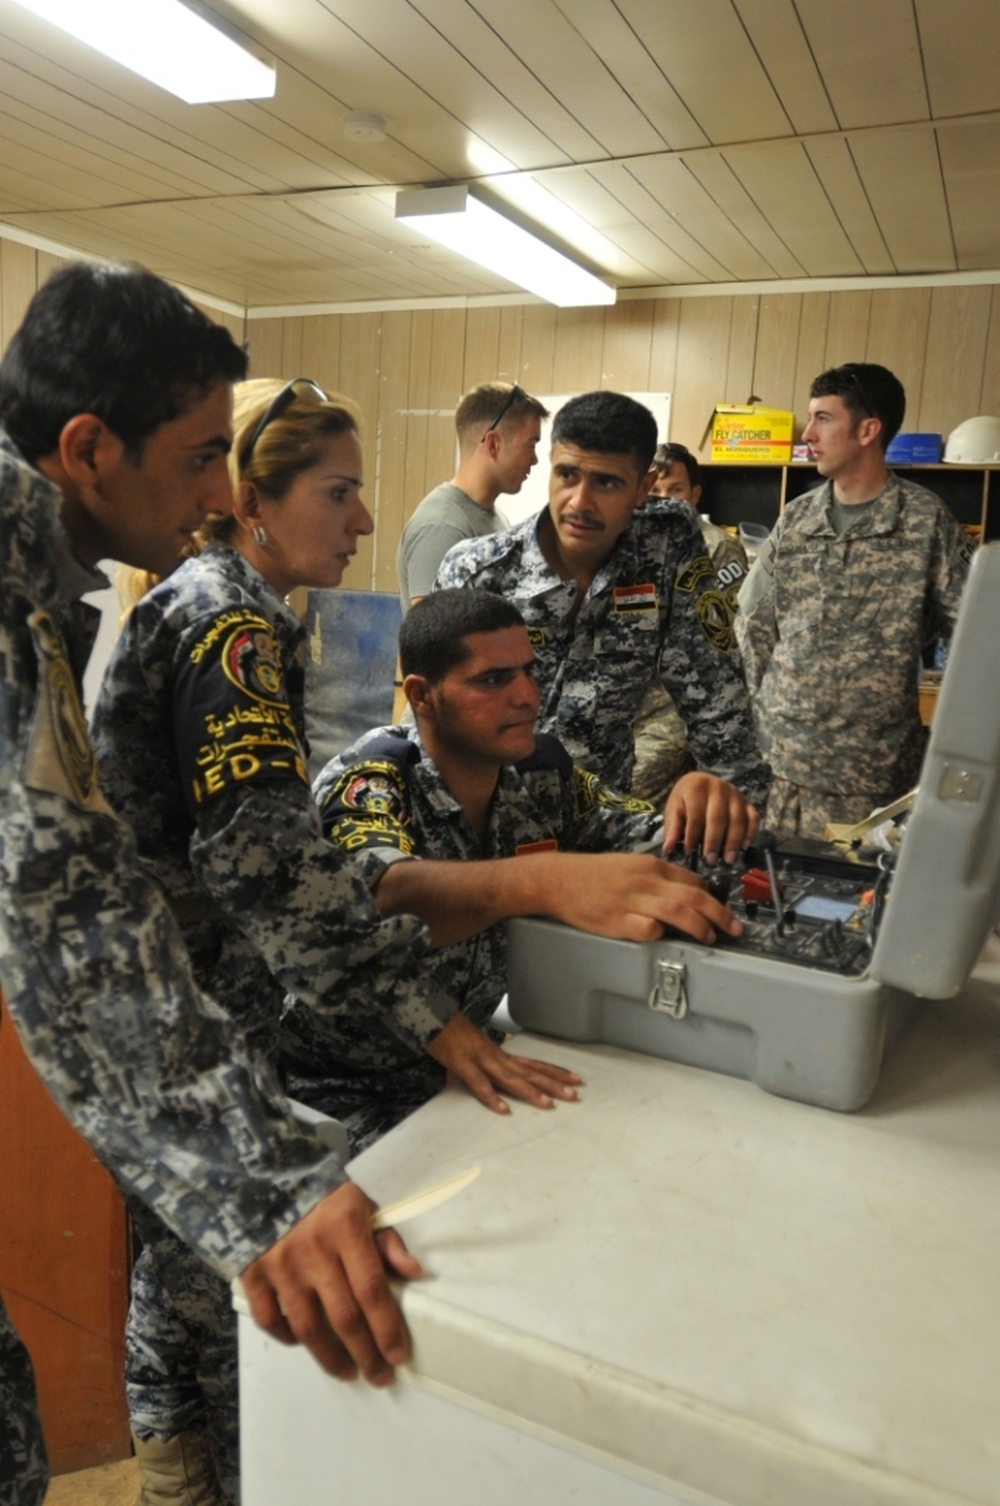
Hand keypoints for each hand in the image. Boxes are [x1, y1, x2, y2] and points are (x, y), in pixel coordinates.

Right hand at [240, 1182, 421, 1384]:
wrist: (263, 1178)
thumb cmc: (323, 1197)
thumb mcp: (361, 1204)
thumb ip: (386, 1239)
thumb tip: (413, 1274)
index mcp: (346, 1228)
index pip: (372, 1289)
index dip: (387, 1328)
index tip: (399, 1355)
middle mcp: (313, 1251)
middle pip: (344, 1317)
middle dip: (366, 1354)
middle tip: (379, 1377)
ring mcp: (280, 1265)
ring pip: (309, 1328)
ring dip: (331, 1358)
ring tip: (348, 1373)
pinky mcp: (252, 1274)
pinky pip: (271, 1320)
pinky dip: (288, 1338)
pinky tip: (305, 1345)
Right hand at [426, 1012, 580, 1115]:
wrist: (433, 1014)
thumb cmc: (451, 1034)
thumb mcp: (472, 1053)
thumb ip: (476, 1071)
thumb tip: (474, 1084)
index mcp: (500, 1055)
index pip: (533, 1064)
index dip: (554, 1072)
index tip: (575, 1079)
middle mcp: (496, 1056)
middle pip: (529, 1072)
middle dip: (553, 1084)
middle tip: (574, 1094)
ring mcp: (481, 1059)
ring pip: (511, 1078)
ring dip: (530, 1091)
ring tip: (548, 1104)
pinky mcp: (463, 1064)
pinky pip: (480, 1084)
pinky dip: (492, 1097)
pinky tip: (504, 1109)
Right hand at [548, 851, 739, 944]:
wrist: (559, 881)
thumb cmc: (593, 875)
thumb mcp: (629, 866)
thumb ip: (655, 879)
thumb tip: (684, 893)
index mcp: (650, 866)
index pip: (692, 880)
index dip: (712, 897)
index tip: (720, 910)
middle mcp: (645, 881)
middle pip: (694, 896)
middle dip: (720, 914)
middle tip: (735, 928)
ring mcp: (631, 901)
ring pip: (677, 912)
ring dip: (700, 927)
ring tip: (711, 939)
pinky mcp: (617, 921)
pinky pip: (647, 930)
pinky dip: (660, 934)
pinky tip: (663, 938)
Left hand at [662, 771, 758, 865]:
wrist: (700, 781)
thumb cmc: (685, 798)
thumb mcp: (674, 808)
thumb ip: (672, 828)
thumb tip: (667, 850)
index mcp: (697, 787)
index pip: (696, 814)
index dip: (692, 834)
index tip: (689, 851)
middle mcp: (719, 788)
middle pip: (718, 817)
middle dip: (714, 841)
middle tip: (710, 860)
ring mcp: (735, 794)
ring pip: (737, 819)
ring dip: (733, 841)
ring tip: (728, 859)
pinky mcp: (747, 802)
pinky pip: (753, 817)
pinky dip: (751, 832)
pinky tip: (744, 847)